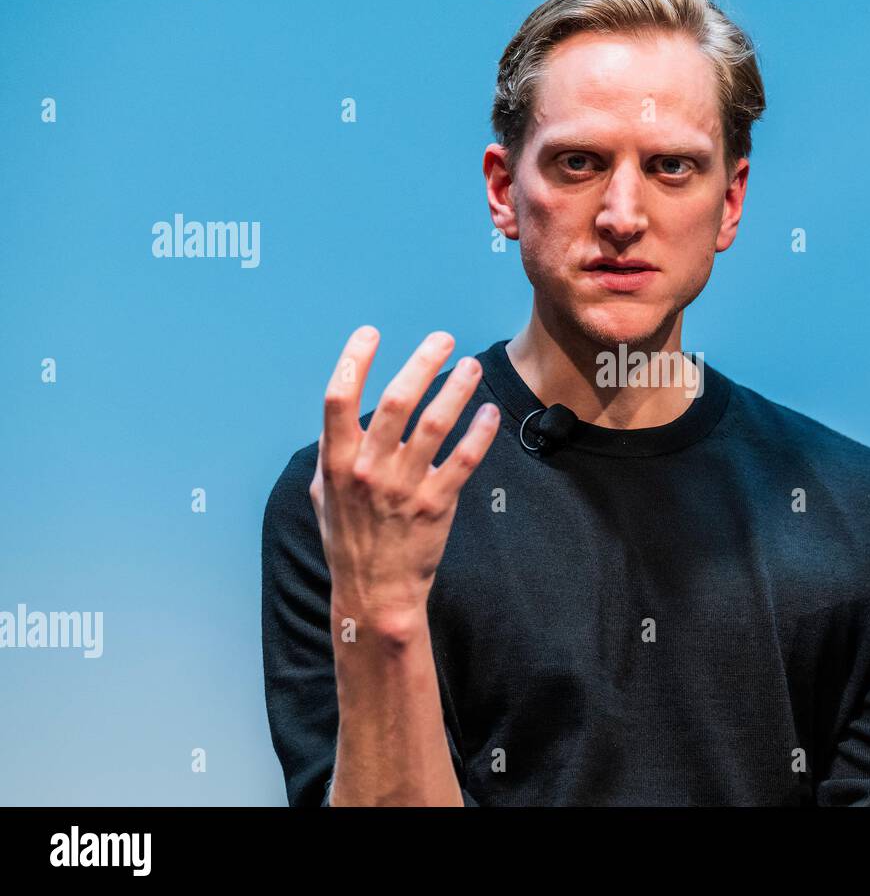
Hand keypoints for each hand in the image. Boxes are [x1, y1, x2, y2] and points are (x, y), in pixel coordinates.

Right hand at [308, 326, 499, 635]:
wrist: (374, 592)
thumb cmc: (347, 540)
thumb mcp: (323, 496)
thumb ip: (330, 455)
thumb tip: (336, 419)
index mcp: (338, 462)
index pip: (338, 399)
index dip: (353, 360)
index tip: (370, 333)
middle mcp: (370, 469)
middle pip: (397, 401)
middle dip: (422, 363)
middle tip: (442, 339)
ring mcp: (404, 487)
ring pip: (435, 425)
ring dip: (456, 389)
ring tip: (471, 365)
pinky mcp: (436, 505)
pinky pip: (464, 460)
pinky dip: (479, 433)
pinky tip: (489, 411)